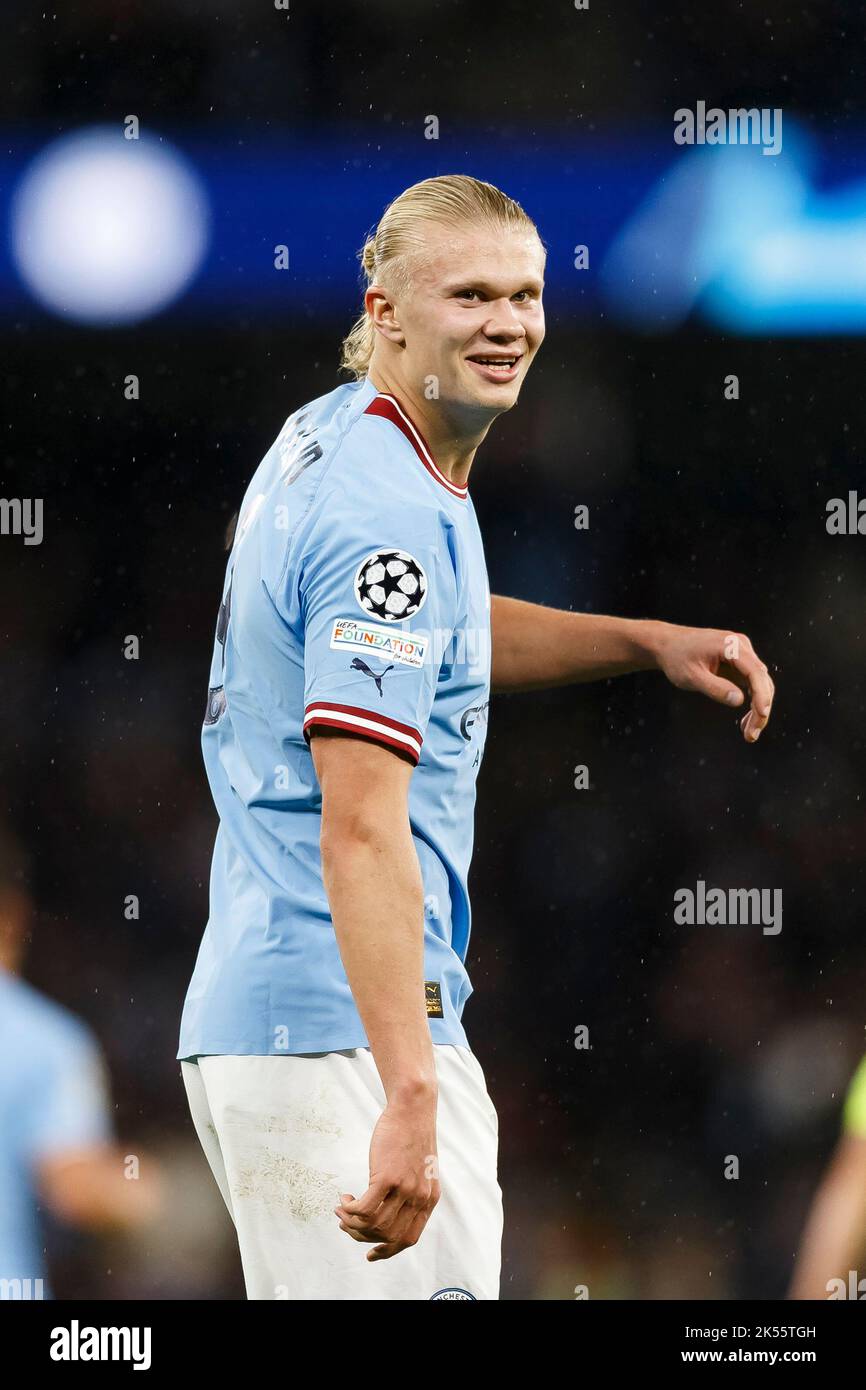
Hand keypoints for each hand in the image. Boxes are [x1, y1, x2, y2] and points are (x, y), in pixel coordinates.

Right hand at [334, 1094, 439, 1260]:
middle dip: (362, 1236)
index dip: (387, 1250)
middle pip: (387, 1236)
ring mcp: (404, 1189)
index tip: (370, 1253)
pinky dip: (350, 1211)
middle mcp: (419, 1198)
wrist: (413, 1108)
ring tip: (342, 1211)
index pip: (408, 1238)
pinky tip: (345, 1200)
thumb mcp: (420, 1169)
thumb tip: (387, 1210)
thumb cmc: (411, 1136)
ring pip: (373, 1225)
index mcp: (429, 1199)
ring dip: (352, 1224)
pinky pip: (364, 1209)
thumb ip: (411, 1191)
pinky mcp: (388, 1177)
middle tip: (347, 1224)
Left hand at [653, 624, 774, 741]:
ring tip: (748, 732)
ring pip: (760, 684)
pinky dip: (752, 702)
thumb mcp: (691, 676)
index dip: (762, 695)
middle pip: (762, 680)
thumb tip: (739, 700)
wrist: (667, 645)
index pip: (756, 672)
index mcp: (731, 645)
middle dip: (760, 709)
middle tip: (751, 735)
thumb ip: (714, 687)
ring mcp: (742, 654)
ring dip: (758, 708)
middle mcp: (742, 646)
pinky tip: (745, 721)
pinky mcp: (739, 662)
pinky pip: (752, 684)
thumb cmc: (676, 658)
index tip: (762, 714)